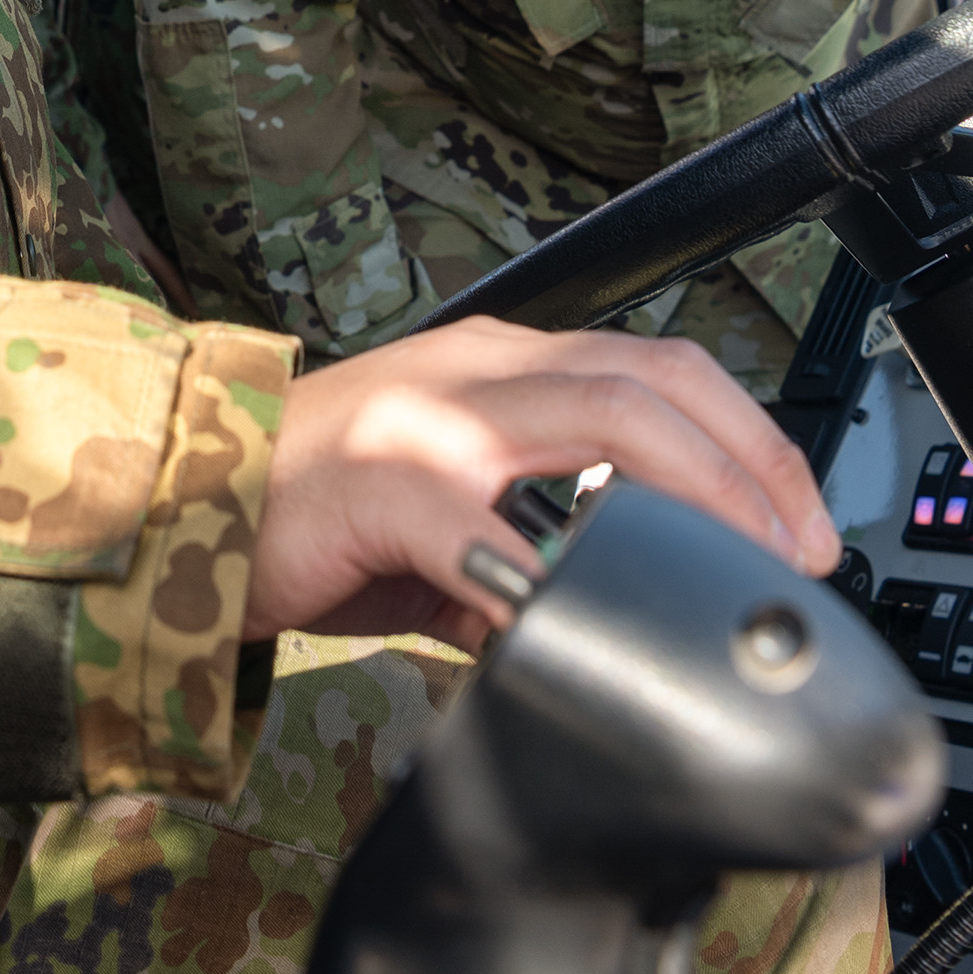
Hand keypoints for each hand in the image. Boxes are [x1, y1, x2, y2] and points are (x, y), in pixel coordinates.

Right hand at [245, 318, 836, 647]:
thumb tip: (611, 608)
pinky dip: (543, 564)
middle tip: (793, 554)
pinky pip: (480, 518)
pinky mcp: (378, 479)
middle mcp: (474, 369)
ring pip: (599, 418)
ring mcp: (428, 415)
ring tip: (726, 567)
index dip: (749, 439)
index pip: (659, 370)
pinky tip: (576, 607)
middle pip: (653, 383)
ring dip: (689, 496)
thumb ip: (530, 543)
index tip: (800, 522)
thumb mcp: (444, 516)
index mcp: (498, 365)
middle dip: (748, 468)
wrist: (172, 506)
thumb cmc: (308, 513)